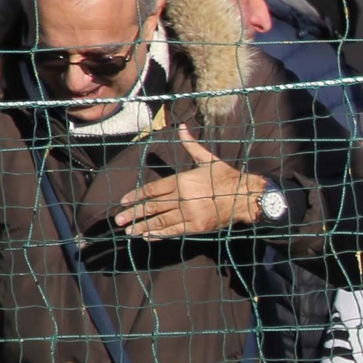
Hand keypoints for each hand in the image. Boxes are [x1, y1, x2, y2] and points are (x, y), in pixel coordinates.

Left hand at [115, 125, 263, 239]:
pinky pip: (174, 231)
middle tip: (118, 220)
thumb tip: (181, 126)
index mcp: (182, 181)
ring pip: (161, 221)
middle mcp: (183, 198)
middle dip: (134, 214)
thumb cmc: (225, 176)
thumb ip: (190, 145)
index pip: (153, 190)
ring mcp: (189, 214)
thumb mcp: (207, 159)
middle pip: (153, 207)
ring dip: (143, 226)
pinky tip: (148, 236)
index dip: (137, 196)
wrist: (244, 196)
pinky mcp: (197, 227)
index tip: (123, 201)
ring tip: (129, 231)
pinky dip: (160, 234)